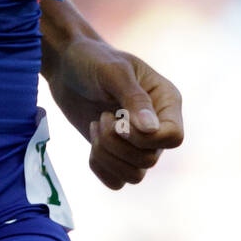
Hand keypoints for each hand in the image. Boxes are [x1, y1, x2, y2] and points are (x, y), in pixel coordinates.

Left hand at [45, 35, 183, 189]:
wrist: (66, 65)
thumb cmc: (92, 59)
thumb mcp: (113, 71)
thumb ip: (134, 98)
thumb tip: (151, 130)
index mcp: (165, 101)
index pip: (174, 137)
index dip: (146, 139)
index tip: (120, 120)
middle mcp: (156, 125)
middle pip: (149, 159)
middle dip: (117, 143)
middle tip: (101, 117)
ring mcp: (137, 142)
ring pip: (135, 175)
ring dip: (107, 155)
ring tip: (96, 125)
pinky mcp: (117, 153)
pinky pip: (117, 181)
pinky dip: (100, 167)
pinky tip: (92, 139)